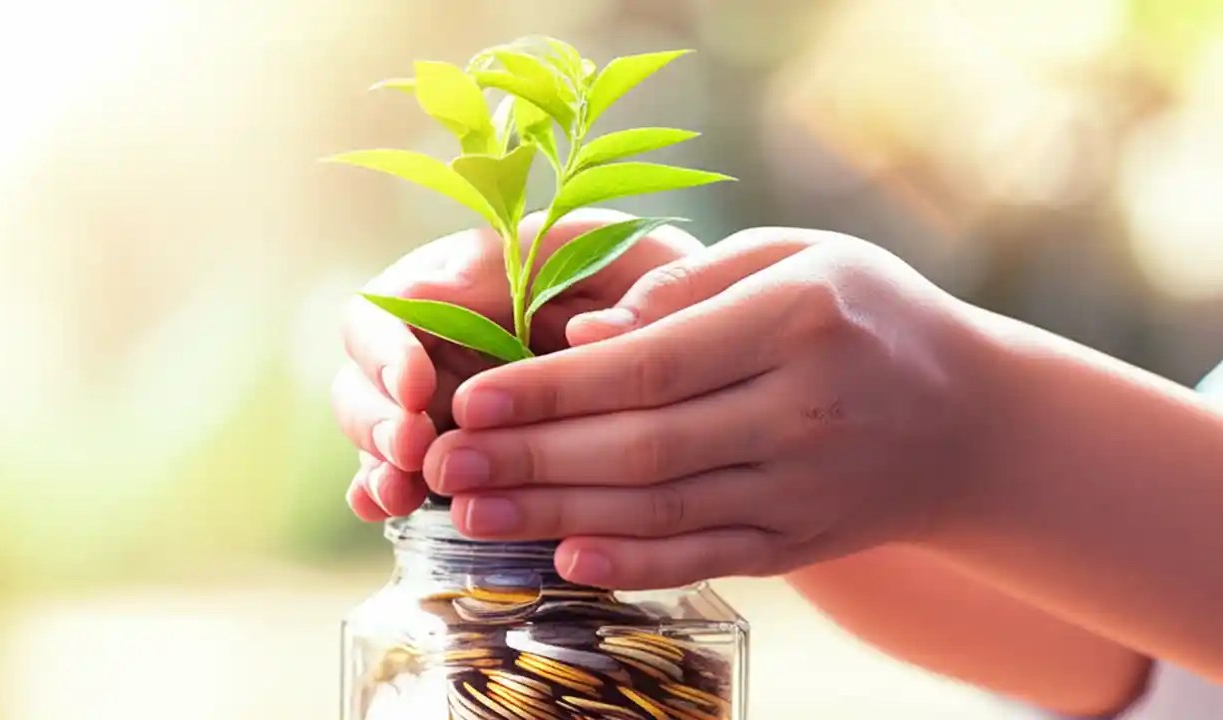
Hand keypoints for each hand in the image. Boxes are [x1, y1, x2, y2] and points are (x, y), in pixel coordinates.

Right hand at [331, 209, 701, 520]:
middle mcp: (447, 334)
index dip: (392, 345)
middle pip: (367, 365)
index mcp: (477, 277)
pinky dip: (380, 486)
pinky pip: (402, 468)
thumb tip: (490, 301)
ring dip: (378, 454)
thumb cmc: (667, 294)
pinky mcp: (459, 449)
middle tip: (412, 446)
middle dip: (377, 409)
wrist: (704, 362)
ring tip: (402, 490)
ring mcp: (447, 395)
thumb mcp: (637, 258)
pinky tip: (383, 507)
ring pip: (377, 419)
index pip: (398, 300)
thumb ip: (572, 267)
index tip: (418, 388)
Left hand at [427, 228, 988, 588]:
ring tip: (472, 510)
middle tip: (443, 461)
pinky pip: (704, 558)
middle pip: (640, 445)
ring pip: (660, 509)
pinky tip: (563, 557)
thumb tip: (584, 331)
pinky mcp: (800, 542)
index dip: (551, 388)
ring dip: (555, 513)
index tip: (470, 396)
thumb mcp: (797, 256)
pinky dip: (632, 563)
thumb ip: (691, 286)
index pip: (648, 364)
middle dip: (529, 456)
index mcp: (796, 320)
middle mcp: (801, 410)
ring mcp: (802, 487)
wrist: (968, 418)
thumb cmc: (869, 314)